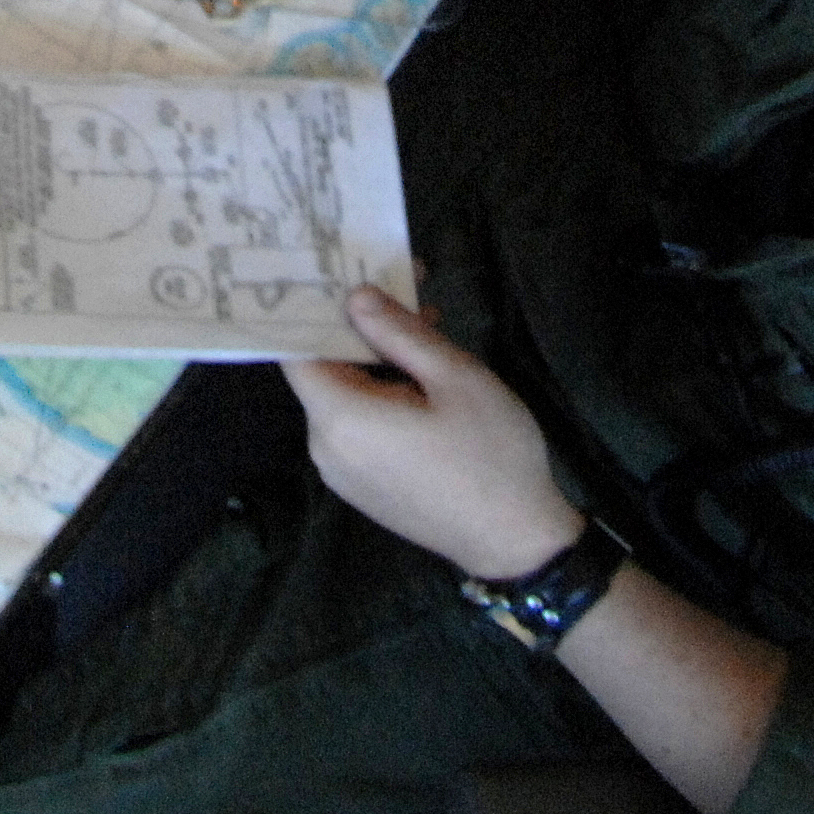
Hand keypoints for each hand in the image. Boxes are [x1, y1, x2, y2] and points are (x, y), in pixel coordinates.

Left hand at [282, 284, 584, 578]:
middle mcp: (326, 448)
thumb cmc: (490, 454)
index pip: (296, 350)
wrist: (517, 543)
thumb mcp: (454, 377)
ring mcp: (342, 473)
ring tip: (430, 330)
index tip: (334, 270)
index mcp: (340, 419)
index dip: (311, 308)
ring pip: (344, 396)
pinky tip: (426, 379)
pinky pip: (357, 425)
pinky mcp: (363, 486)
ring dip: (376, 359)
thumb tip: (355, 296)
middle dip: (359, 326)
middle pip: (323, 370)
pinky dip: (380, 393)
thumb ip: (399, 333)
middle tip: (408, 289)